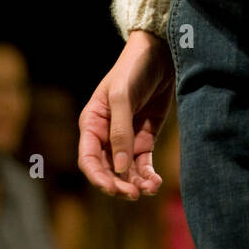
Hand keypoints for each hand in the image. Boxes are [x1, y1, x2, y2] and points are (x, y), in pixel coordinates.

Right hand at [78, 29, 175, 199]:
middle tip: (134, 194)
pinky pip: (143, 164)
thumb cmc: (133, 69)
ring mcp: (126, 138)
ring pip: (126, 171)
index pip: (89, 159)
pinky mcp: (145, 138)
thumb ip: (120, 131)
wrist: (160, 54)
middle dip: (119, 185)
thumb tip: (119, 168)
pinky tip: (154, 182)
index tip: (112, 189)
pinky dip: (147, 176)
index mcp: (92, 124)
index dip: (98, 177)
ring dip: (135, 184)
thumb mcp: (122, 97)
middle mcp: (106, 135)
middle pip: (107, 170)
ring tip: (149, 188)